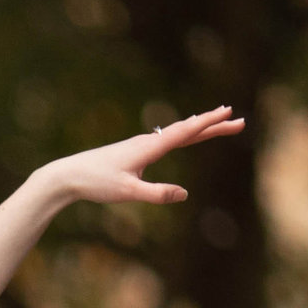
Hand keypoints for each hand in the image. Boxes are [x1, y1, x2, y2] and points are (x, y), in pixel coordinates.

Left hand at [43, 105, 244, 207]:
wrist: (68, 175)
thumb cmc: (96, 183)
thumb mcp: (128, 193)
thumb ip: (157, 194)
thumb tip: (185, 195)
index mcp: (150, 147)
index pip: (186, 132)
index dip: (209, 123)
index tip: (230, 113)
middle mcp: (148, 142)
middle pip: (188, 131)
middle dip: (213, 125)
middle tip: (238, 120)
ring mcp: (141, 145)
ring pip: (177, 133)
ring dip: (200, 127)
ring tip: (218, 121)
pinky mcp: (134, 152)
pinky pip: (166, 140)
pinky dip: (183, 134)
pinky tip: (184, 135)